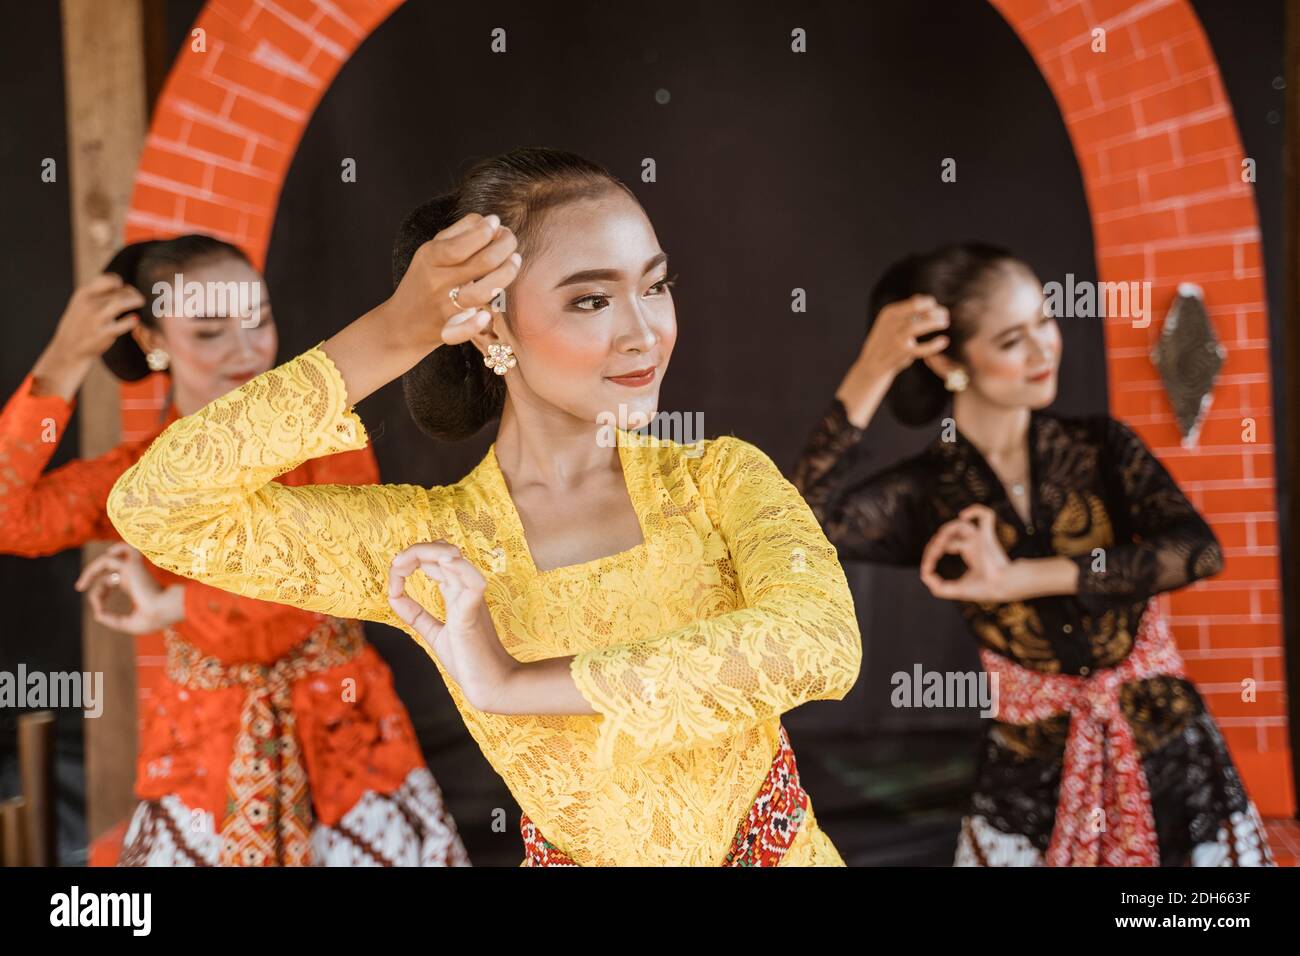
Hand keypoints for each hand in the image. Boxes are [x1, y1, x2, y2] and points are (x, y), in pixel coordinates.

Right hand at [32, 275, 146, 399]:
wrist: (68, 348)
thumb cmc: (79, 324)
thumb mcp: (81, 304)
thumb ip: (97, 294)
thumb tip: (123, 286)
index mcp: (84, 294)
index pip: (105, 279)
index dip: (118, 281)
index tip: (124, 286)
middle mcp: (89, 304)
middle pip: (118, 292)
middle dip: (132, 293)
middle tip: (138, 297)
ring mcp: (96, 318)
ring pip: (120, 302)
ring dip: (134, 300)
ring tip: (140, 302)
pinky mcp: (104, 333)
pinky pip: (124, 323)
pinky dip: (132, 320)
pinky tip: (135, 320)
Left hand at [75, 543, 184, 633]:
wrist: (164, 611)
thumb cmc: (153, 619)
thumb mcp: (128, 623)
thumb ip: (113, 620)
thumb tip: (97, 614)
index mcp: (134, 586)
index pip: (110, 582)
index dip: (99, 595)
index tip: (100, 610)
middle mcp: (133, 576)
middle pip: (107, 573)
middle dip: (92, 579)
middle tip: (79, 587)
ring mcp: (133, 570)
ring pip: (108, 560)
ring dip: (92, 568)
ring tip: (81, 583)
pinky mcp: (134, 566)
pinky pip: (124, 550)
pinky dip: (115, 549)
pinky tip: (106, 556)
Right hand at [384, 212, 522, 349]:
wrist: (400, 324)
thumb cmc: (425, 280)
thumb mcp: (432, 251)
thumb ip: (458, 233)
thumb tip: (488, 221)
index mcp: (431, 257)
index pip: (463, 243)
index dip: (485, 231)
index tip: (497, 223)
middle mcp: (437, 281)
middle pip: (482, 262)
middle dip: (505, 245)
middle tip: (511, 239)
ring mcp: (444, 307)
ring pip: (481, 293)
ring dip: (506, 274)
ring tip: (516, 260)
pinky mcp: (448, 330)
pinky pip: (462, 331)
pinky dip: (475, 324)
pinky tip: (489, 314)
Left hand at [387, 541, 519, 711]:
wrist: (491, 686)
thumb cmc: (469, 661)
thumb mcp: (433, 633)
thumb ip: (416, 615)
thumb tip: (394, 595)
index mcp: (457, 593)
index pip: (435, 560)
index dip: (412, 560)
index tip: (394, 579)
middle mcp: (465, 590)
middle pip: (443, 551)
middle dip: (415, 551)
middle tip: (396, 566)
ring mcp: (472, 600)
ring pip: (455, 559)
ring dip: (428, 553)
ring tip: (403, 563)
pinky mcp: (474, 614)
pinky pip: (473, 583)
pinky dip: (460, 568)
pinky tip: (444, 562)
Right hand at [858, 294, 949, 377]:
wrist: (873, 363)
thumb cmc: (885, 340)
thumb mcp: (889, 322)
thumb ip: (905, 310)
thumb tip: (921, 297)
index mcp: (890, 313)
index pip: (915, 302)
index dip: (929, 303)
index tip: (936, 308)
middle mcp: (892, 323)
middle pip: (918, 310)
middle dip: (935, 311)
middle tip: (945, 315)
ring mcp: (897, 338)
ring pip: (918, 325)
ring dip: (934, 323)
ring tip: (945, 322)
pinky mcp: (903, 352)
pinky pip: (923, 347)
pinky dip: (935, 344)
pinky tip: (944, 341)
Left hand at [919, 504, 1018, 602]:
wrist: (1000, 588)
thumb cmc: (983, 590)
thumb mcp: (955, 590)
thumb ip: (938, 587)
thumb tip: (924, 574)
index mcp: (970, 553)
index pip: (947, 544)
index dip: (932, 552)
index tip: (928, 567)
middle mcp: (975, 543)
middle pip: (950, 532)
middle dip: (936, 543)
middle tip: (933, 556)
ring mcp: (980, 539)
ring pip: (961, 524)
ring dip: (945, 531)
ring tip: (941, 544)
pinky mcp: (987, 537)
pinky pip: (986, 515)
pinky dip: (975, 510)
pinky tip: (963, 515)